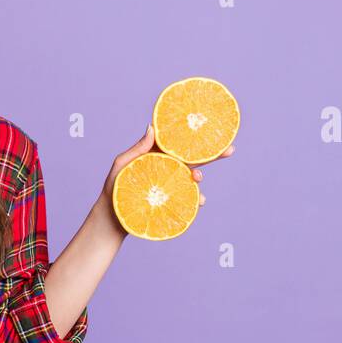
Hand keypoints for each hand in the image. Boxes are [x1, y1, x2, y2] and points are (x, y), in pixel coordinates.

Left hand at [101, 123, 234, 208]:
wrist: (111, 216)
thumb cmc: (113, 187)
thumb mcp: (122, 165)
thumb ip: (137, 149)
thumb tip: (152, 126)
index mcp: (158, 156)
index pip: (178, 143)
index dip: (194, 136)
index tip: (211, 129)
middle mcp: (168, 169)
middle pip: (193, 159)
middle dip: (213, 154)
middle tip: (230, 149)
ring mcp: (172, 186)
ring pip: (193, 179)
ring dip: (199, 177)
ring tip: (197, 179)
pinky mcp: (173, 202)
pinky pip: (190, 200)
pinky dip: (197, 200)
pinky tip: (198, 201)